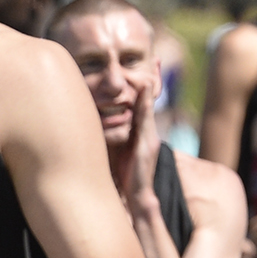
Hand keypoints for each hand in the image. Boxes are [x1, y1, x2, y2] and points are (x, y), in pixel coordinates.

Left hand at [110, 77, 161, 208]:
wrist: (136, 198)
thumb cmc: (125, 178)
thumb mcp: (119, 152)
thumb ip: (115, 137)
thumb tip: (99, 125)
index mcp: (142, 134)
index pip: (143, 105)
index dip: (145, 87)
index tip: (147, 67)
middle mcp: (148, 134)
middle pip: (150, 101)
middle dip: (153, 80)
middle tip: (157, 59)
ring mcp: (149, 140)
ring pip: (148, 109)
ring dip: (149, 90)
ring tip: (150, 71)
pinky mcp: (147, 147)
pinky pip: (146, 122)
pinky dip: (145, 106)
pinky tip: (143, 94)